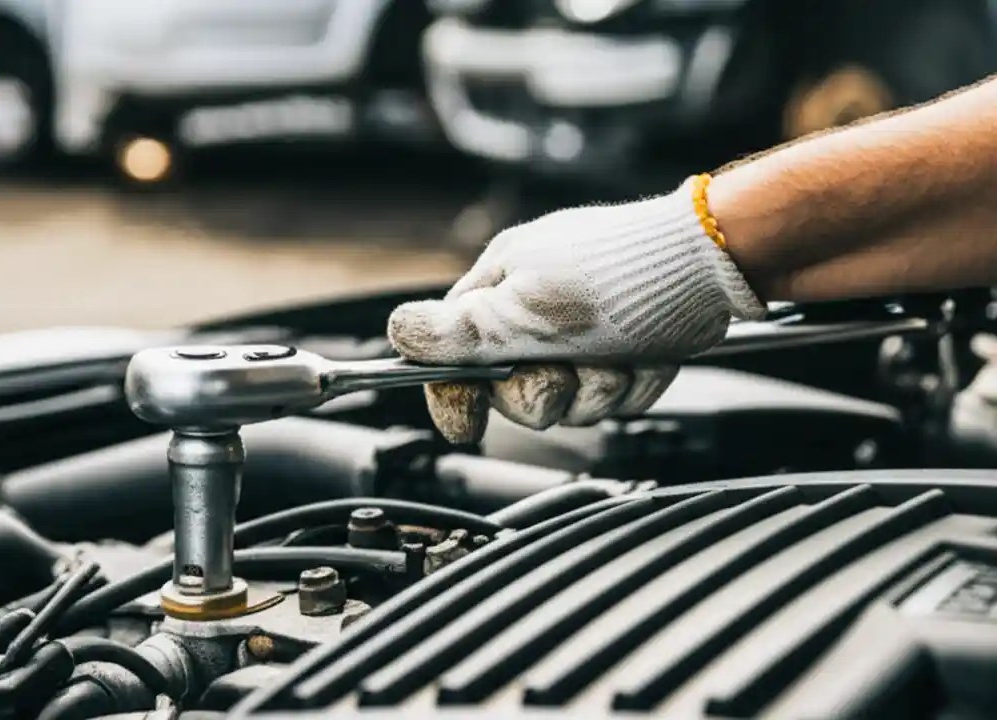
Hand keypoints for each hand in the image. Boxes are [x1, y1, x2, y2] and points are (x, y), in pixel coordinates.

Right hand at [387, 179, 765, 442]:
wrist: (722, 264)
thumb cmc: (626, 275)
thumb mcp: (527, 309)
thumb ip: (459, 331)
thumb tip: (397, 333)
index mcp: (501, 285)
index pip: (451, 353)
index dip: (453, 394)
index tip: (464, 425)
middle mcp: (538, 305)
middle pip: (513, 387)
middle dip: (547, 392)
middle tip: (567, 368)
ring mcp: (585, 326)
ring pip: (570, 397)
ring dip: (598, 388)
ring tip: (618, 356)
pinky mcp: (628, 342)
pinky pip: (615, 392)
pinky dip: (634, 383)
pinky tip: (646, 357)